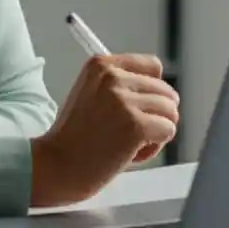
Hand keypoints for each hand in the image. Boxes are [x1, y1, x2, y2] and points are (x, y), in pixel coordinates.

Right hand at [29, 53, 179, 206]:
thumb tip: (163, 93)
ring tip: (129, 143)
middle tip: (130, 131)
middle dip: (155, 114)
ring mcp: (125, 101)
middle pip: (165, 91)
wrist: (58, 165)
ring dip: (156, 131)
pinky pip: (168, 130)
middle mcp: (113, 77)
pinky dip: (155, 146)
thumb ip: (121, 86)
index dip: (152, 89)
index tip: (140, 105)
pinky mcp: (135, 125)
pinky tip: (131, 153)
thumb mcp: (91, 93)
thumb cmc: (75, 137)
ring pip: (170, 111)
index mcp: (101, 65)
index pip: (152, 66)